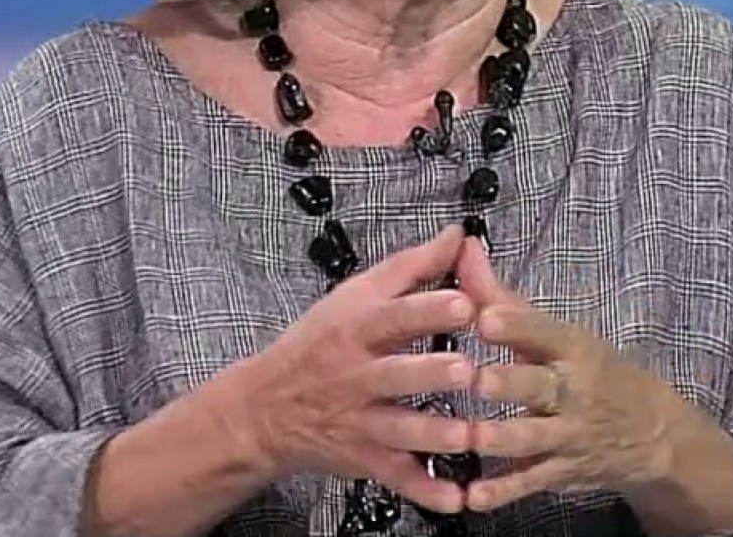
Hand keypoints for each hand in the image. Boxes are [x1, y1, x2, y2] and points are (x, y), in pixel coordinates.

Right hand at [237, 224, 480, 513]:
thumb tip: (460, 233)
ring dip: (434, 435)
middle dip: (432, 373)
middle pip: (397, 374)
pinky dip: (426, 492)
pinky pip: (398, 477)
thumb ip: (413, 266)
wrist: (264, 409)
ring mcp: (361, 421)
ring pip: (400, 430)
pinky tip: (457, 499)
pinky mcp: (366, 459)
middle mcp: (357, 375)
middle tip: (469, 372)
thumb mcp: (357, 295)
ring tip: (468, 437)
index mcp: (357, 329)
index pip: (393, 316)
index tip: (465, 303)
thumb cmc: (321, 341)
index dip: (427, 309)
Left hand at [453, 236, 698, 513]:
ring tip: (469, 438)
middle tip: (477, 380)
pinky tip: (472, 497)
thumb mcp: (555, 331)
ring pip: (531, 438)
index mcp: (571, 347)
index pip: (545, 332)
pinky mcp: (561, 471)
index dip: (518, 325)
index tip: (486, 318)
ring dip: (500, 438)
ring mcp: (567, 434)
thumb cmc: (588, 368)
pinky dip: (502, 492)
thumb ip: (499, 293)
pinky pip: (529, 482)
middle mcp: (572, 390)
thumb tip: (460, 245)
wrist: (652, 432)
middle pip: (540, 386)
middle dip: (511, 384)